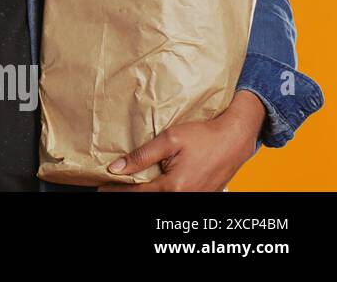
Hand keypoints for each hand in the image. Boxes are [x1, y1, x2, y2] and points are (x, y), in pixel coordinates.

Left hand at [98, 90, 266, 191]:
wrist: (234, 138)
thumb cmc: (203, 136)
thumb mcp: (169, 140)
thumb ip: (142, 156)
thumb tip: (117, 168)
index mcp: (174, 186)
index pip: (137, 194)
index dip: (116, 191)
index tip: (102, 188)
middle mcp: (185, 197)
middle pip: (149, 200)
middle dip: (130, 193)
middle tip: (112, 187)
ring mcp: (195, 198)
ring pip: (162, 200)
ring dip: (146, 193)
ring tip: (130, 184)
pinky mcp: (202, 196)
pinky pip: (176, 197)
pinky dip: (161, 192)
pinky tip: (152, 184)